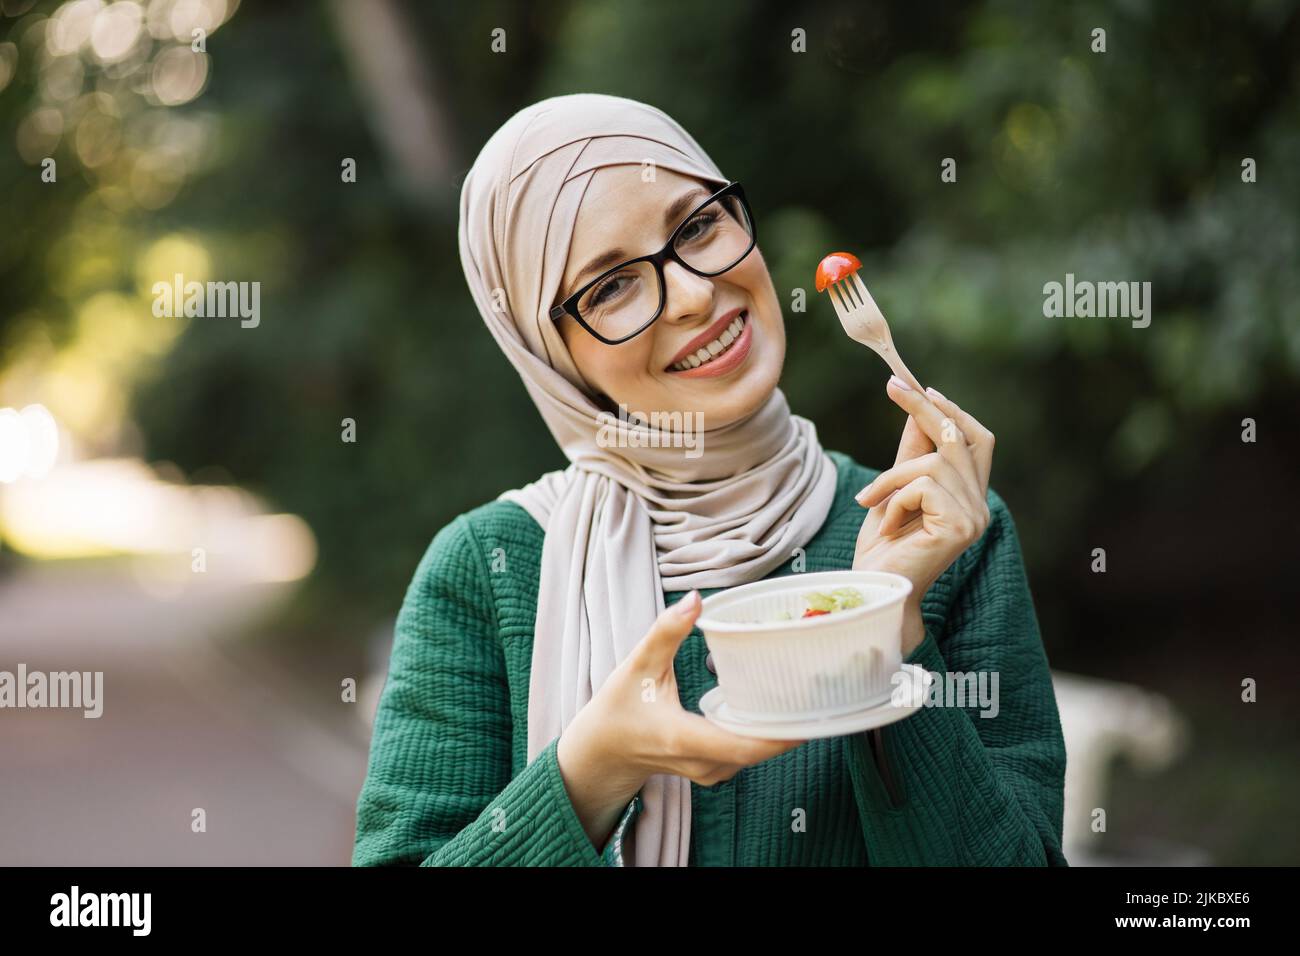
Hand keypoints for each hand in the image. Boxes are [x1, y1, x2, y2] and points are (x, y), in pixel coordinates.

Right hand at [557, 590, 804, 847]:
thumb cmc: (618, 708)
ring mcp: (710, 773)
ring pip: (757, 755)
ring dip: (781, 728)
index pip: (743, 745)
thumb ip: (666, 632)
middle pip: (760, 750)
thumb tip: (696, 599)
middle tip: (818, 686)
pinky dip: (766, 734)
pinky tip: (778, 707)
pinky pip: (749, 755)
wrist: (603, 751)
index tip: (810, 710)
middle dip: (791, 723)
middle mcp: (703, 764)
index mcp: (683, 738)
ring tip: (805, 692)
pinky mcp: (714, 770)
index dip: (781, 732)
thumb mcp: (637, 665)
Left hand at [852, 376, 995, 654]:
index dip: (953, 411)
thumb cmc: (882, 549)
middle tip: (892, 387)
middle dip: (925, 409)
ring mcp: (974, 517)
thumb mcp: (893, 491)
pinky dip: (894, 499)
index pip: (978, 441)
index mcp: (969, 497)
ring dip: (892, 477)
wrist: (874, 590)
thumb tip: (915, 409)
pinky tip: (887, 525)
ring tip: (869, 501)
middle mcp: (979, 506)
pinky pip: (922, 486)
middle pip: (961, 439)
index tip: (921, 387)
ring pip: (934, 463)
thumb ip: (910, 454)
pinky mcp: (960, 527)